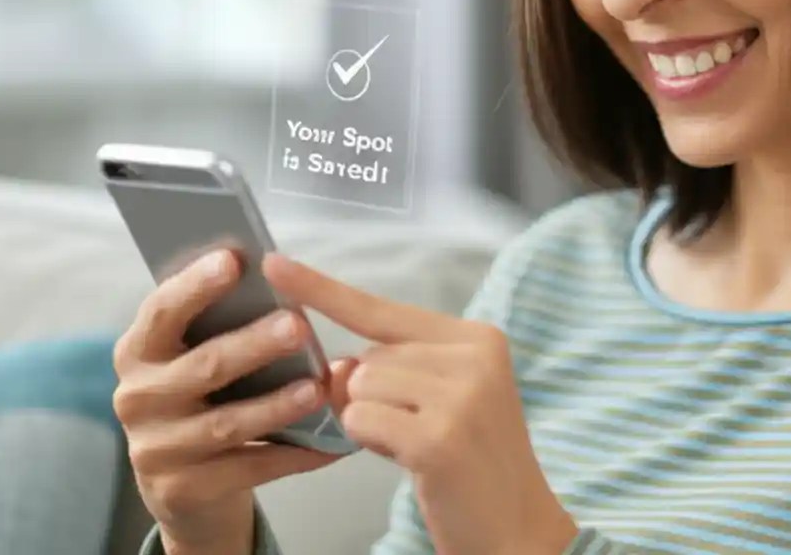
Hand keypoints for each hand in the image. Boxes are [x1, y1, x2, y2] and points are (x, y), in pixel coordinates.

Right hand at [112, 249, 343, 553]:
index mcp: (140, 351)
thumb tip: (292, 290)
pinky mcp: (183, 490)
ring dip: (276, 405)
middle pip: (203, 367)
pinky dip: (296, 455)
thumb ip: (227, 327)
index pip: (162, 312)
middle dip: (253, 345)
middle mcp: (138, 398)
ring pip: (226, 424)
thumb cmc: (204, 399)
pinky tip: (334, 443)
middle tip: (298, 325)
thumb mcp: (199, 359)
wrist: (184, 487)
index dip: (196, 285)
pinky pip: (250, 467)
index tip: (234, 259)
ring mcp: (156, 449)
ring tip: (318, 388)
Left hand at [263, 254, 579, 554]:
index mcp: (479, 339)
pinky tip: (413, 460)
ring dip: (372, 423)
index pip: (384, 308)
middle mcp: (475, 357)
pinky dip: (372, 443)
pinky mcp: (439, 436)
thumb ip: (394, 369)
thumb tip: (338, 367)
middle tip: (420, 431)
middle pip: (368, 357)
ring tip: (419, 446)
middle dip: (373, 398)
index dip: (323, 289)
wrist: (516, 528)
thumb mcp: (444, 400)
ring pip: (359, 387)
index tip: (273, 262)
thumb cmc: (473, 465)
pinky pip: (361, 420)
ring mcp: (460, 396)